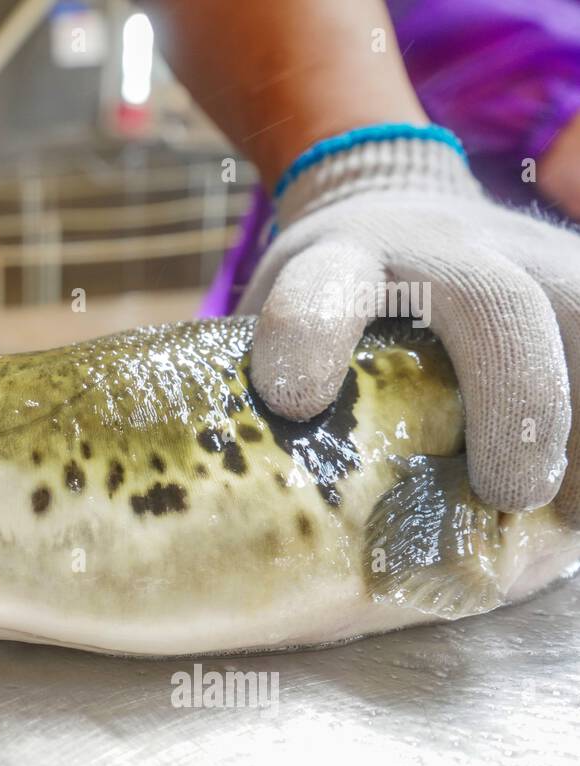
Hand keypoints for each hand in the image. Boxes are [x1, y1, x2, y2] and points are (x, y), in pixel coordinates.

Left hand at [239, 132, 579, 517]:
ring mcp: (521, 249)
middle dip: (514, 401)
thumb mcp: (273, 331)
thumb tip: (261, 522)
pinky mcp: (574, 264)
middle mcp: (437, 248)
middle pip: (494, 305)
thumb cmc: (325, 302)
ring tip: (575, 506)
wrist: (389, 199)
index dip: (309, 338)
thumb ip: (267, 404)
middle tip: (510, 494)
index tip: (297, 403)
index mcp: (338, 263)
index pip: (321, 289)